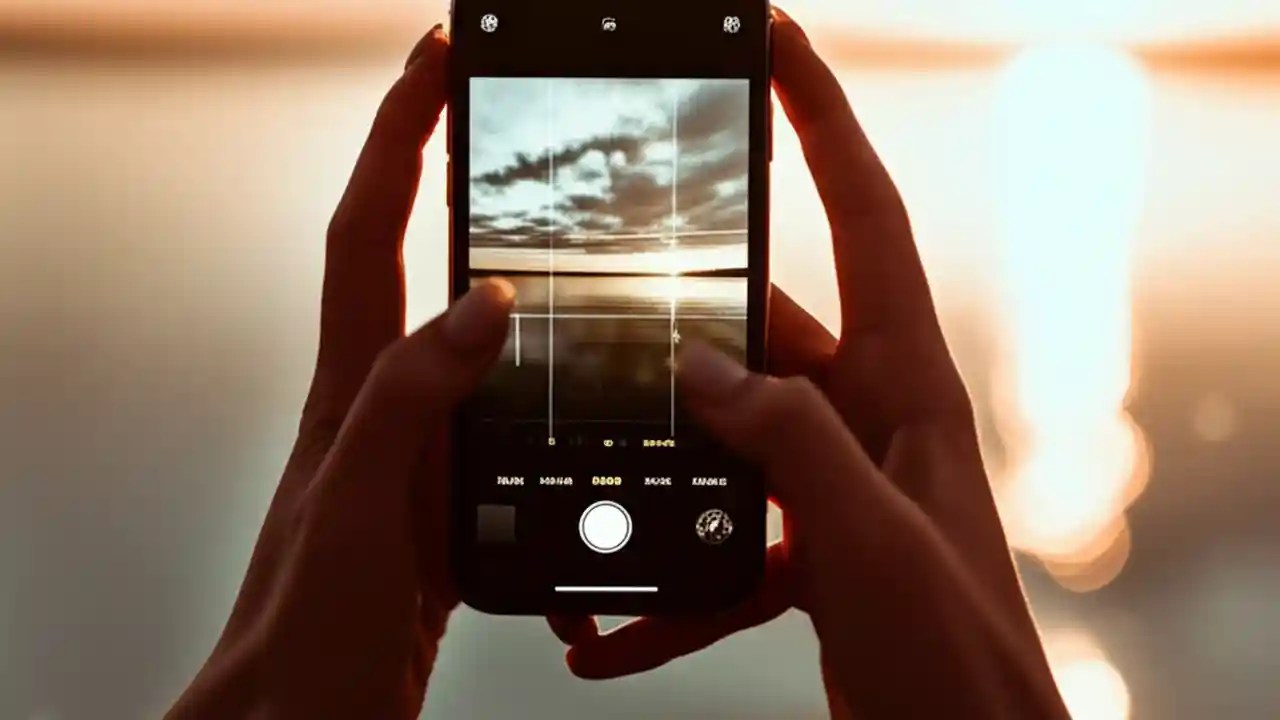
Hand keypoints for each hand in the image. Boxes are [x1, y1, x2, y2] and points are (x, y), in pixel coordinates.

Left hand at [166, 27, 508, 718]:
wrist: (303, 718)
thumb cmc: (308, 629)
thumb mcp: (365, 507)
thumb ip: (412, 401)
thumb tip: (482, 304)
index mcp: (353, 392)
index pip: (367, 236)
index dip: (398, 141)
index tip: (435, 67)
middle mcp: (381, 405)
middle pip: (408, 261)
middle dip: (440, 173)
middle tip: (485, 111)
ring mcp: (415, 447)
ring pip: (464, 338)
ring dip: (502, 276)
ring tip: (552, 233)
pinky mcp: (447, 495)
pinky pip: (497, 419)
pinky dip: (538, 392)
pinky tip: (570, 399)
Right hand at [553, 11, 1069, 718]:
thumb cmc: (952, 654)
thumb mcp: (867, 539)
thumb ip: (789, 440)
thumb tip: (702, 366)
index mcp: (906, 387)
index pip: (865, 218)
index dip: (824, 122)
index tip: (778, 46)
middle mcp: (868, 418)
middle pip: (765, 327)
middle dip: (686, 321)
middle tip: (607, 311)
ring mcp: (832, 480)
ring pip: (725, 434)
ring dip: (662, 469)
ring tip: (595, 494)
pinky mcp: (805, 545)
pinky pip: (719, 536)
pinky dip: (668, 578)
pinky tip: (613, 625)